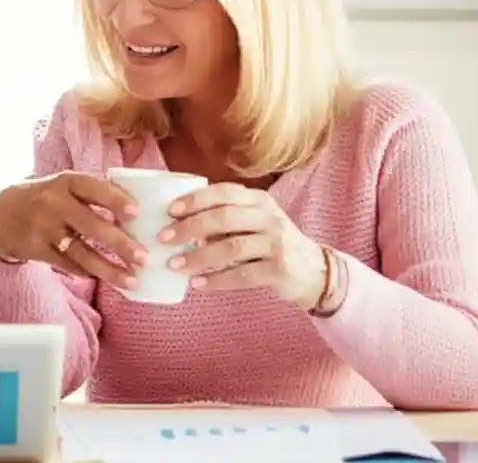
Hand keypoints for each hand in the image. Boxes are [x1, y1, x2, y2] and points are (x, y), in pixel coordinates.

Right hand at [0, 170, 147, 288]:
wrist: (2, 213)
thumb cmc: (47, 197)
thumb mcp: (65, 185)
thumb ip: (95, 192)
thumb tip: (138, 208)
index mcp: (66, 182)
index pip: (94, 188)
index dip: (115, 199)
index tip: (137, 212)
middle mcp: (54, 203)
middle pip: (92, 225)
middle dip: (120, 244)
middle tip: (144, 258)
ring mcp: (44, 228)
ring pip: (81, 252)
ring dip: (109, 269)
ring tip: (132, 281)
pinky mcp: (37, 249)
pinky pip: (67, 264)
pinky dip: (87, 272)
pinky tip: (103, 278)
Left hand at [159, 182, 326, 308]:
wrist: (314, 271)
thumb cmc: (270, 243)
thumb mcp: (253, 222)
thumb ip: (223, 219)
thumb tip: (179, 225)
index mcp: (259, 200)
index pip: (224, 192)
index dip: (195, 200)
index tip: (169, 210)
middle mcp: (269, 218)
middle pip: (224, 218)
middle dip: (190, 227)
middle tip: (163, 238)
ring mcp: (277, 243)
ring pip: (232, 247)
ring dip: (199, 257)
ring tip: (174, 265)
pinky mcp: (280, 270)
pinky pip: (243, 275)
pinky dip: (217, 280)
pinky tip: (197, 284)